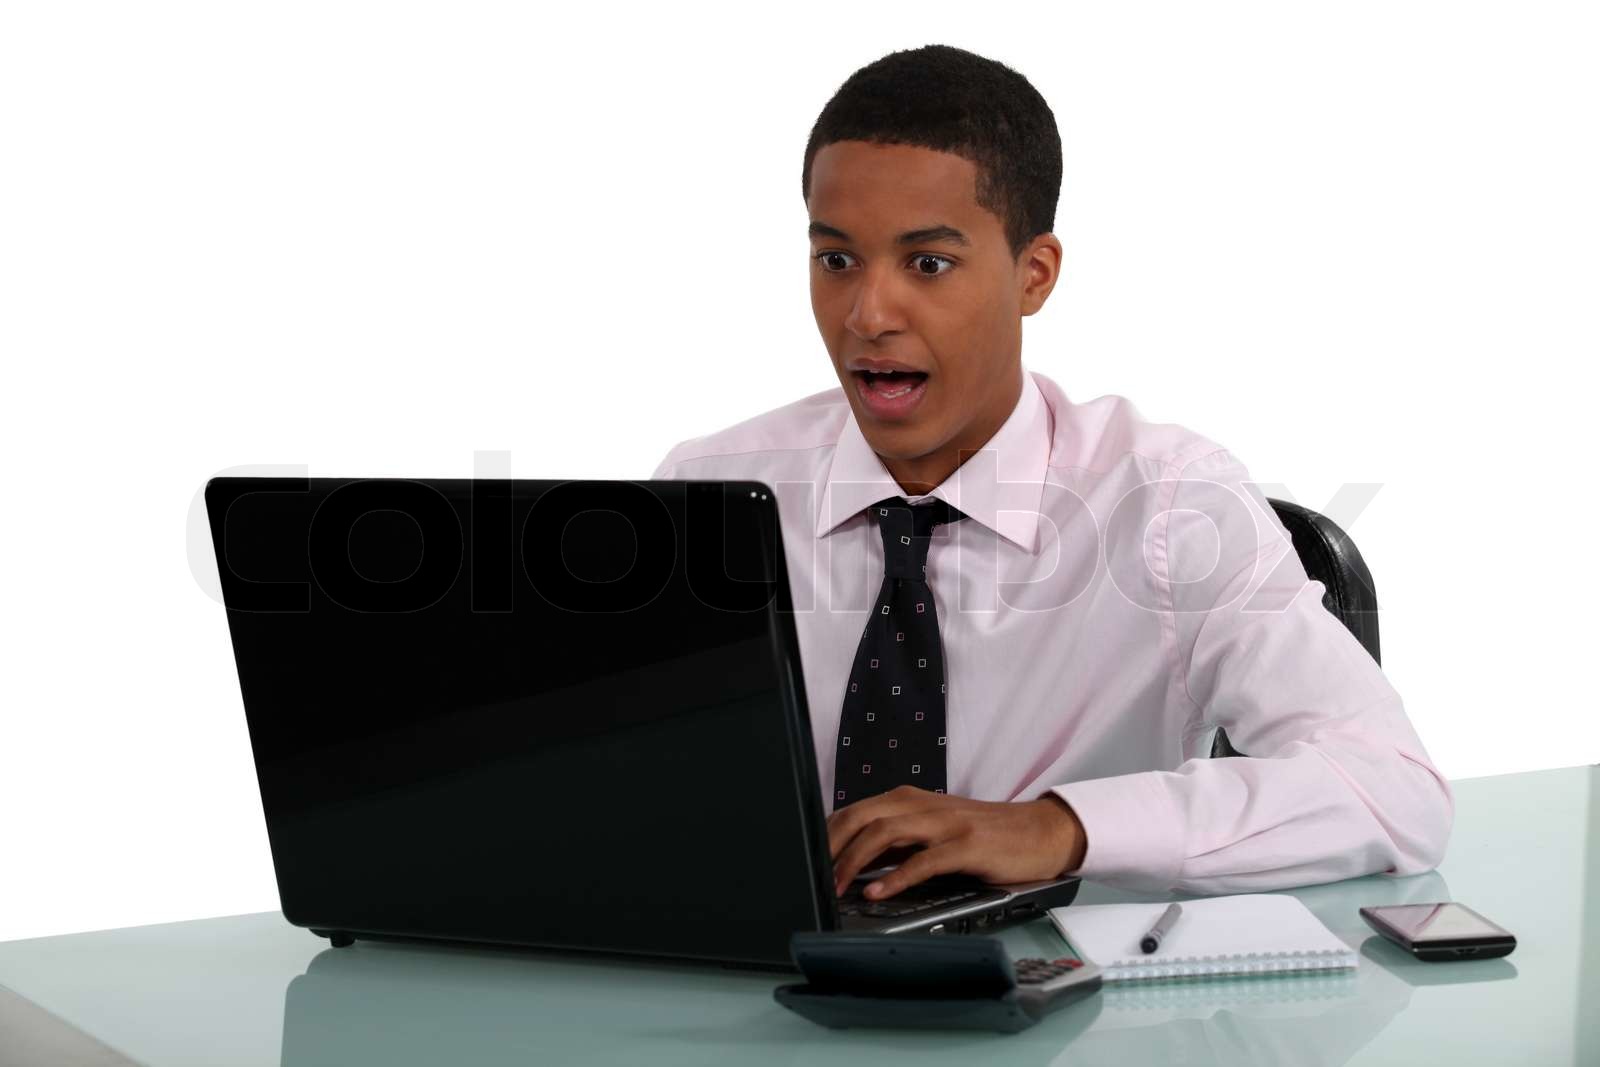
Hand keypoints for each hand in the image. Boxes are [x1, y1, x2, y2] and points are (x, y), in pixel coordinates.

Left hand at [827, 785, 1087, 898]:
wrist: (1039, 832)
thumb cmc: (985, 836)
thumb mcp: (932, 832)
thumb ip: (896, 843)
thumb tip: (852, 862)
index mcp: (909, 800)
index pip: (853, 811)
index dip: (826, 835)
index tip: (807, 860)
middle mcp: (922, 805)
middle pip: (861, 817)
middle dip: (830, 847)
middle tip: (813, 876)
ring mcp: (945, 823)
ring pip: (884, 833)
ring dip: (853, 862)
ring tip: (836, 887)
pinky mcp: (967, 845)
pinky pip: (923, 860)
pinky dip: (896, 878)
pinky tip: (878, 893)